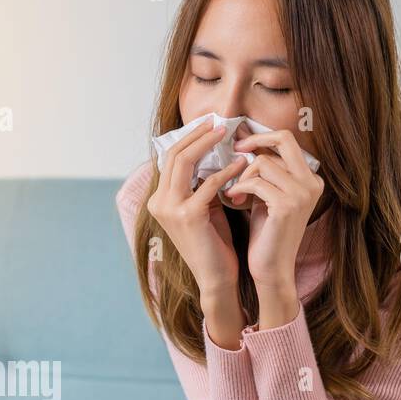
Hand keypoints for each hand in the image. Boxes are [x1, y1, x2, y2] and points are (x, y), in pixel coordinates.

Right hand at [146, 119, 250, 299]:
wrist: (216, 278)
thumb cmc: (214, 243)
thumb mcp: (203, 207)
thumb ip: (201, 184)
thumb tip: (214, 153)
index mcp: (159, 200)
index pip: (170, 159)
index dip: (189, 138)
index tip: (208, 125)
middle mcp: (158, 203)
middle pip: (173, 154)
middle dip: (196, 134)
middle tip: (217, 121)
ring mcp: (170, 209)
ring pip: (184, 162)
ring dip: (207, 144)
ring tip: (226, 133)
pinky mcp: (188, 216)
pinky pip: (207, 183)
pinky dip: (226, 171)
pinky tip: (241, 165)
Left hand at [225, 128, 323, 324]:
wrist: (272, 269)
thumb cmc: (266, 234)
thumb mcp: (267, 196)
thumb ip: (264, 173)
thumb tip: (244, 144)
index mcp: (311, 178)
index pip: (287, 141)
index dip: (262, 139)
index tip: (241, 146)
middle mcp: (312, 182)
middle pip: (284, 139)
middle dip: (255, 140)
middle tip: (235, 150)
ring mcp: (302, 193)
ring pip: (263, 163)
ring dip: (242, 176)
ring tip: (234, 192)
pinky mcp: (287, 205)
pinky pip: (256, 182)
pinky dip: (240, 188)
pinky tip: (234, 200)